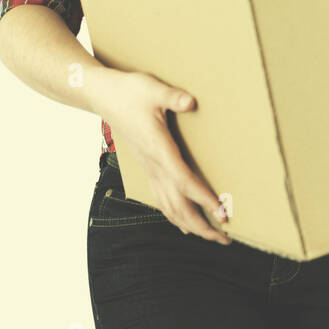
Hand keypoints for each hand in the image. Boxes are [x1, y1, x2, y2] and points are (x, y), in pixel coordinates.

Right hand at [98, 70, 231, 244]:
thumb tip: (191, 102)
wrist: (103, 96)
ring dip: (190, 225)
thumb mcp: (153, 89)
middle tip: (225, 239)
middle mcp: (154, 166)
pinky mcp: (147, 167)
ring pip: (169, 207)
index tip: (222, 212)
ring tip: (212, 236)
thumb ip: (173, 97)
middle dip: (202, 225)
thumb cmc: (129, 92)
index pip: (184, 181)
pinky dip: (175, 215)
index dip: (204, 198)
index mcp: (159, 150)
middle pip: (178, 205)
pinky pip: (161, 199)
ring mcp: (149, 169)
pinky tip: (185, 224)